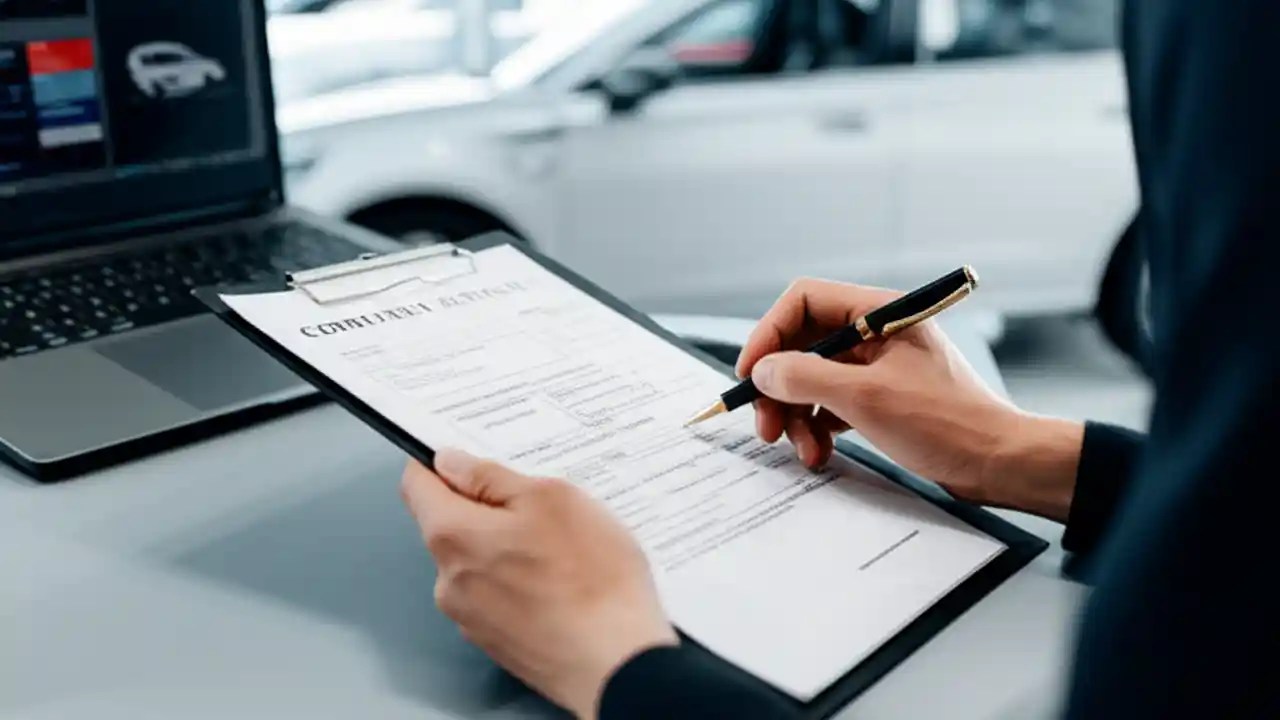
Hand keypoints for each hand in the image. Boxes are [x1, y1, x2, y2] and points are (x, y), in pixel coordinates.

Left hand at [400, 450, 677, 718]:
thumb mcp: (551, 499)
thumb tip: (451, 463)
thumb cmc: (591, 577)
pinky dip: (521, 582)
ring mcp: (470, 618)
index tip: (469, 457)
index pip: (417, 485)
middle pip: (451, 525)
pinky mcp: (496, 643)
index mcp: (453, 536)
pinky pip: (497, 596)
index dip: (439, 462)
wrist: (617, 662)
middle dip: (487, 509)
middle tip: (541, 505)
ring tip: (563, 549)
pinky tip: (563, 582)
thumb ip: (491, 478)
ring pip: (478, 562)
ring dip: (507, 548)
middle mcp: (448, 581)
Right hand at [736, 278, 1081, 520]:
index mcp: (878, 312)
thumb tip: (762, 371)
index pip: (804, 302)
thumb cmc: (947, 423)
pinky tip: (821, 451)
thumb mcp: (865, 399)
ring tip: (803, 451)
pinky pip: (831, 402)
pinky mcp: (881, 396)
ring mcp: (878, 365)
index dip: (768, 334)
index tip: (751, 374)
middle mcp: (876, 331)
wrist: (999, 462)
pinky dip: (818, 426)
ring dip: (797, 415)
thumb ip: (805, 379)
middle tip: (766, 427)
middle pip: (801, 344)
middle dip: (779, 387)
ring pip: (812, 378)